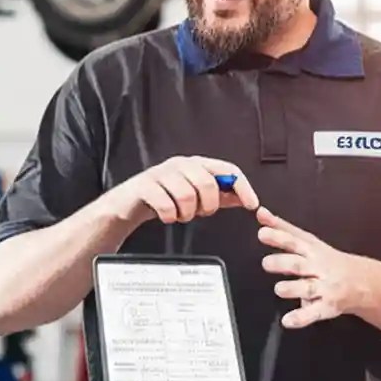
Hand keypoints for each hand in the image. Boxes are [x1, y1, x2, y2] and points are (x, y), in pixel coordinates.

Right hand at [108, 156, 259, 225]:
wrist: (127, 204)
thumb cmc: (164, 198)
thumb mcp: (196, 196)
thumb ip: (219, 195)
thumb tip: (245, 198)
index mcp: (196, 164)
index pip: (227, 168)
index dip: (242, 186)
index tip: (252, 205)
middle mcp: (180, 164)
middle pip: (207, 183)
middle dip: (208, 205)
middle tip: (200, 213)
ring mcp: (161, 173)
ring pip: (187, 195)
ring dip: (186, 213)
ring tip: (180, 216)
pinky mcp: (145, 186)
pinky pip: (165, 204)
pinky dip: (169, 216)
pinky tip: (167, 216)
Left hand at [257, 207, 362, 328]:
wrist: (360, 282)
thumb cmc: (326, 260)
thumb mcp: (307, 241)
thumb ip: (282, 228)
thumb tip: (260, 213)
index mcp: (311, 250)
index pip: (294, 241)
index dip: (278, 237)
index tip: (262, 233)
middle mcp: (317, 268)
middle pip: (299, 264)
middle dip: (283, 263)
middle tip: (266, 263)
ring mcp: (323, 288)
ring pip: (308, 288)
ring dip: (293, 288)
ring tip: (279, 289)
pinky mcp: (326, 307)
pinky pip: (313, 313)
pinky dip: (301, 318)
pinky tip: (288, 321)